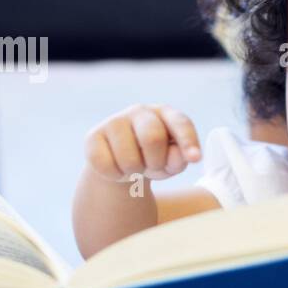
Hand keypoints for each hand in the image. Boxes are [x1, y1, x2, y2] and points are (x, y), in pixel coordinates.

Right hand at [85, 103, 201, 181]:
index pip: (180, 123)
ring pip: (128, 158)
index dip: (188, 141)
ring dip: (134, 171)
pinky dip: (115, 175)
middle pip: (152, 137)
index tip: (195, 159)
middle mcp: (139, 111)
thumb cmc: (154, 158)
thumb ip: (180, 158)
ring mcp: (114, 121)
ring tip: (135, 167)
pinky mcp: (92, 136)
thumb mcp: (172, 161)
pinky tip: (117, 168)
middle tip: (153, 166)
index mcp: (165, 113)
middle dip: (156, 162)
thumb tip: (182, 156)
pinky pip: (106, 165)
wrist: (121, 164)